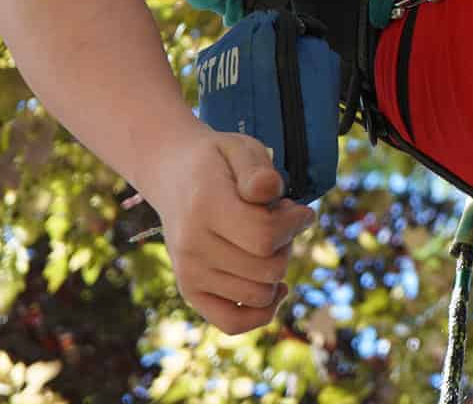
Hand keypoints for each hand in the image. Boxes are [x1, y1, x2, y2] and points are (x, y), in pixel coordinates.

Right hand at [141, 125, 318, 333]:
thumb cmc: (217, 162)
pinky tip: (272, 286)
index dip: (295, 223)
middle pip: (268, 269)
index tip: (300, 209)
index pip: (265, 237)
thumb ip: (259, 169)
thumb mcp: (241, 149)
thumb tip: (269, 191)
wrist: (172, 175)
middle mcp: (192, 247)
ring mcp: (189, 274)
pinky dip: (260, 312)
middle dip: (287, 244)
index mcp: (205, 208)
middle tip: (278, 221)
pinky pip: (233, 324)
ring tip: (265, 243)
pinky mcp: (190, 292)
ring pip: (260, 296)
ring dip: (276, 271)